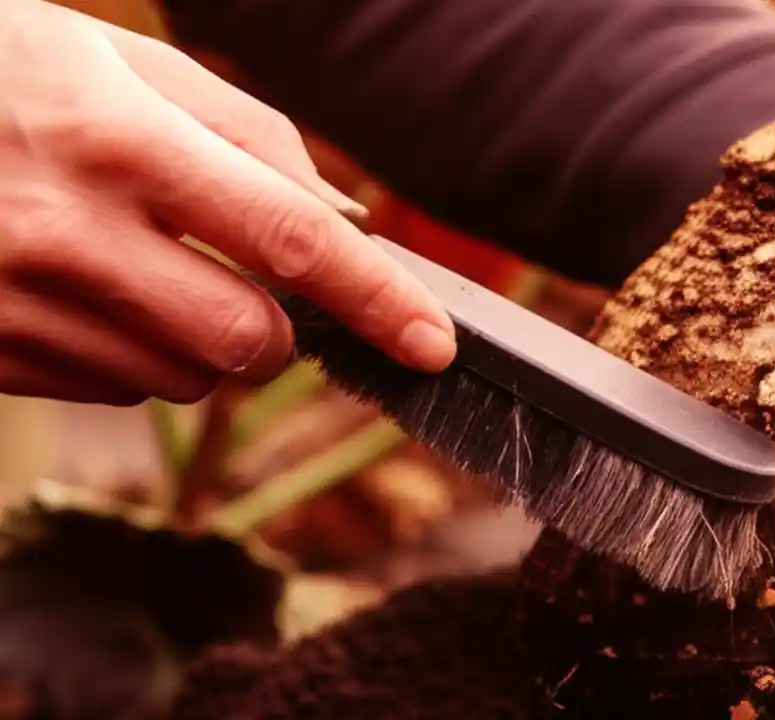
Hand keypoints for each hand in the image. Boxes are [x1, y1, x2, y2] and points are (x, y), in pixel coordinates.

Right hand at [0, 1, 455, 405]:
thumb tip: (344, 220)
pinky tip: (86, 291)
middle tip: (255, 285)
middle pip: (248, 340)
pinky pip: (111, 391)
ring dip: (203, 342)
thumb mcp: (113, 56)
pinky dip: (133, 355)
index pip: (290, 239)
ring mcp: (14, 302)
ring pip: (182, 380)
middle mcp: (67, 228)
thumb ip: (244, 134)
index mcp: (118, 136)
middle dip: (281, 330)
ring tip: (142, 266)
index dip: (378, 299)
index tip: (432, 344)